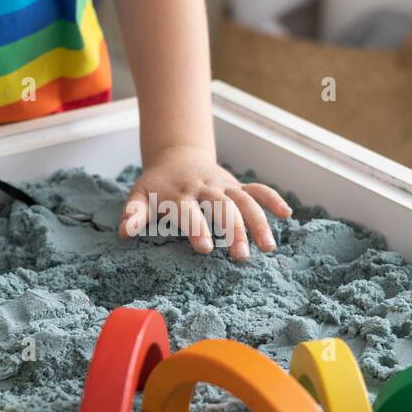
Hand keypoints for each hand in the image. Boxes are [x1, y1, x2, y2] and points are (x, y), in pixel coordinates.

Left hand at [119, 146, 291, 259]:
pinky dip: (272, 198)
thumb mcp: (139, 196)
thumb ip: (133, 214)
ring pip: (245, 201)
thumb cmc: (156, 186)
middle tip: (241, 256)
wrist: (176, 156)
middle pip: (223, 207)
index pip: (189, 211)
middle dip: (234, 229)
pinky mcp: (236, 186)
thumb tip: (124, 233)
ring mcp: (224, 186)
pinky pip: (257, 189)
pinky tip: (286, 214)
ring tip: (268, 247)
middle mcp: (205, 188)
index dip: (196, 228)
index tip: (205, 248)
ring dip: (258, 221)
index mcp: (180, 194)